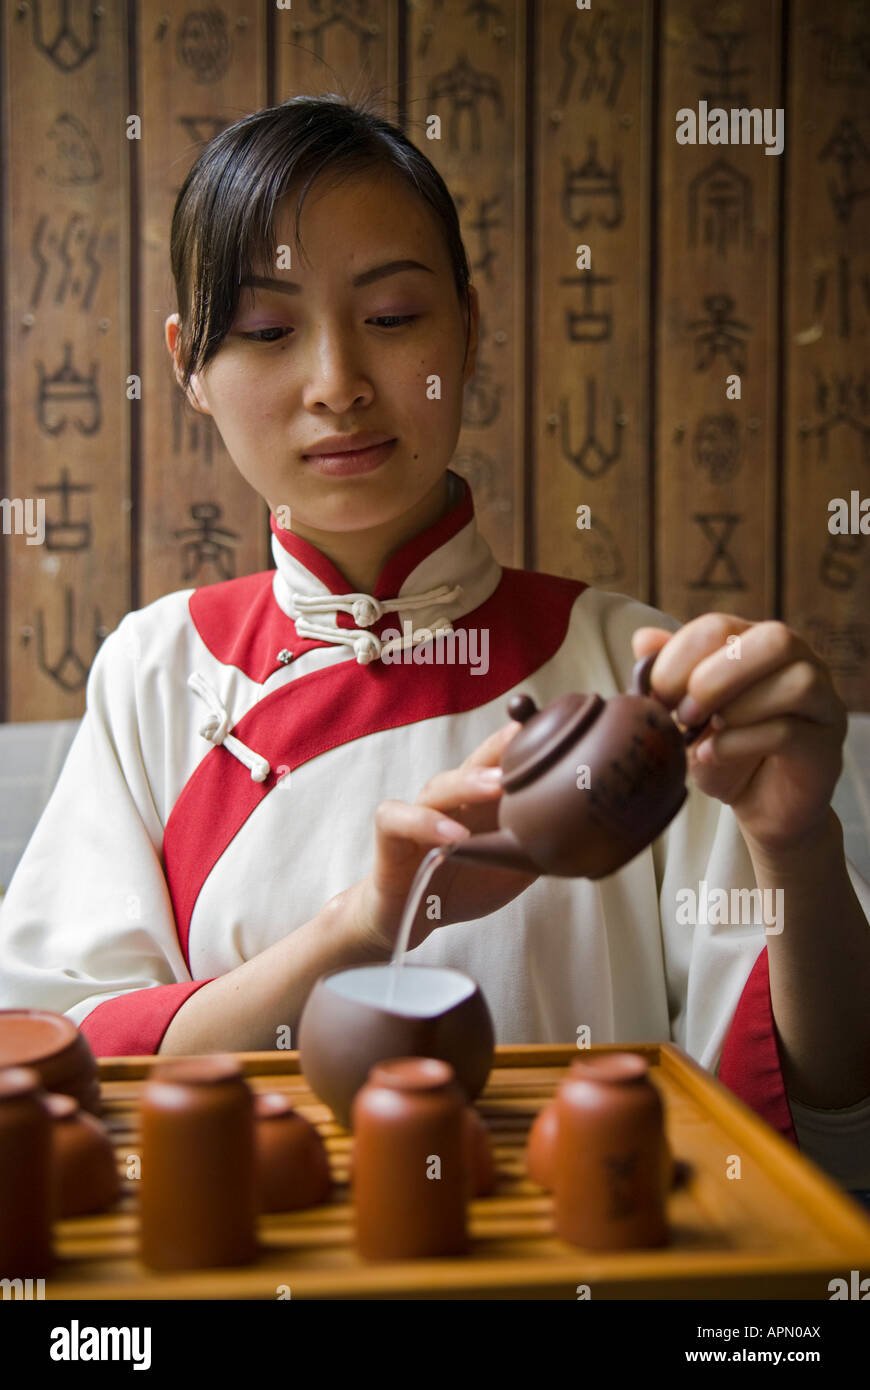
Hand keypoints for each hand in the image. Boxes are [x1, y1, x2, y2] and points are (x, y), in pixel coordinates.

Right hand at [353, 720, 539, 955]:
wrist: (406, 917)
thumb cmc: (459, 886)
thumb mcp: (511, 870)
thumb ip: (539, 849)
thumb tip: (588, 840)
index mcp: (481, 803)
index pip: (503, 763)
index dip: (524, 744)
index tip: (558, 729)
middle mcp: (452, 799)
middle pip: (474, 761)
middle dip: (501, 747)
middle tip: (529, 739)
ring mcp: (418, 813)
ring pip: (440, 785)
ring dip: (469, 783)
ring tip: (499, 786)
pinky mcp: (391, 835)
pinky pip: (400, 819)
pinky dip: (426, 823)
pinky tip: (453, 836)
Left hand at [630, 616, 847, 856]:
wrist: (761, 808)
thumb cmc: (725, 752)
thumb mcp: (687, 713)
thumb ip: (669, 674)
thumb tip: (643, 639)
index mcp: (759, 645)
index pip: (722, 627)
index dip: (680, 657)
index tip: (654, 694)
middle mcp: (802, 664)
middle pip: (774, 639)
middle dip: (715, 675)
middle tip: (682, 713)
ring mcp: (822, 704)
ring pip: (795, 682)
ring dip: (736, 707)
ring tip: (701, 733)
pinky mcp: (825, 748)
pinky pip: (790, 732)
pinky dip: (740, 742)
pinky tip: (711, 754)